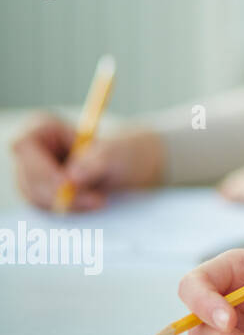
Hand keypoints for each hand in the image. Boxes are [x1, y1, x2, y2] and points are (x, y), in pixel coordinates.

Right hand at [10, 115, 163, 211]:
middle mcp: (30, 148)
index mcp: (42, 126)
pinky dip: (68, 208)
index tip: (69, 185)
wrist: (130, 165)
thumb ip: (94, 163)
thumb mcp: (116, 154)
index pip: (23, 146)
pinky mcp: (38, 190)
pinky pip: (44, 207)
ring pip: (34, 196)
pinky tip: (92, 202)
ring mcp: (30, 171)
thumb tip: (72, 178)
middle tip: (97, 201)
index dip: (41, 168)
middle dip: (59, 193)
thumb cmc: (122, 152)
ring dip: (68, 203)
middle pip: (27, 176)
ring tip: (100, 199)